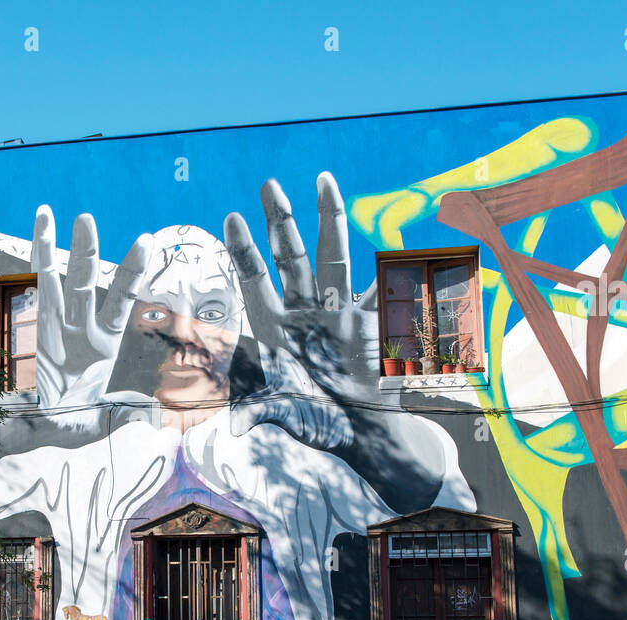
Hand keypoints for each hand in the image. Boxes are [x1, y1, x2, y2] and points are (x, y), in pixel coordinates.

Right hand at [0, 206, 153, 414]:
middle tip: (85, 218)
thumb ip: (122, 413)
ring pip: (44, 277)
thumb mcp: (97, 423)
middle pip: (80, 281)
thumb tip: (154, 413)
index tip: (144, 240)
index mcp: (98, 344)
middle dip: (83, 250)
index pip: (119, 302)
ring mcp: (42, 324)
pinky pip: (0, 299)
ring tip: (44, 212)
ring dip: (42, 245)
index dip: (132, 272)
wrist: (21, 434)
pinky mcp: (14, 331)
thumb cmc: (61, 427)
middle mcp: (72, 326)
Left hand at [222, 173, 381, 449]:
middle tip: (268, 183)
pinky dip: (390, 261)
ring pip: (331, 256)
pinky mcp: (369, 318)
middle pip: (289, 257)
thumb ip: (263, 412)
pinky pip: (380, 284)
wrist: (362, 432)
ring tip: (323, 180)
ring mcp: (337, 311)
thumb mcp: (287, 414)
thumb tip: (234, 426)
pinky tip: (394, 232)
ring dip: (328, 219)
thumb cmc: (320, 423)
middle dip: (280, 220)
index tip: (233, 216)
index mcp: (277, 330)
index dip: (244, 252)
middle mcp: (304, 312)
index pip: (255, 282)